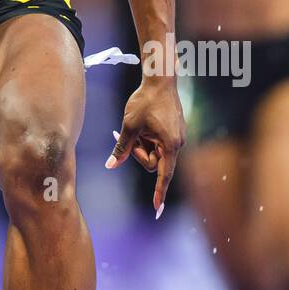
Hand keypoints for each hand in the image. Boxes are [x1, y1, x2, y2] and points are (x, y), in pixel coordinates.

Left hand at [106, 81, 185, 217]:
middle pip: (154, 162)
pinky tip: (141, 123)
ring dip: (142, 143)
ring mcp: (177, 137)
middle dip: (137, 153)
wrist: (160, 80)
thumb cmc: (144, 101)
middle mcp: (177, 144)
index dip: (158, 193)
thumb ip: (122, 149)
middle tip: (123, 136)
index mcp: (169, 145)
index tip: (156, 209)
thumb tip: (111, 166)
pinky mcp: (175, 130)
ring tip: (135, 126)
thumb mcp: (129, 126)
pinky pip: (159, 142)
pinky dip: (147, 138)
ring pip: (155, 152)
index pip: (163, 176)